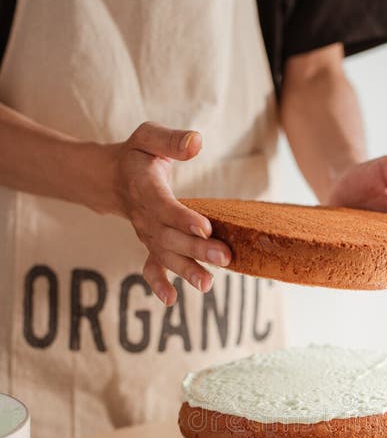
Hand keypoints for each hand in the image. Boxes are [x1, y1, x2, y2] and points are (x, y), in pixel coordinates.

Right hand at [110, 121, 230, 304]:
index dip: (183, 218)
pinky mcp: (150, 245)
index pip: (164, 206)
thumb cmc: (138, 154)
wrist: (111, 178)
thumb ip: (171, 141)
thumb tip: (197, 142)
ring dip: (186, 270)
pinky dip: (158, 284)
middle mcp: (144, 216)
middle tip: (224, 258)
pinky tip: (171, 300)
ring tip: (208, 284)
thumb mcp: (149, 137)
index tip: (206, 227)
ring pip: (166, 255)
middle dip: (197, 249)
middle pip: (170, 237)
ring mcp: (146, 234)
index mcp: (144, 187)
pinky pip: (150, 267)